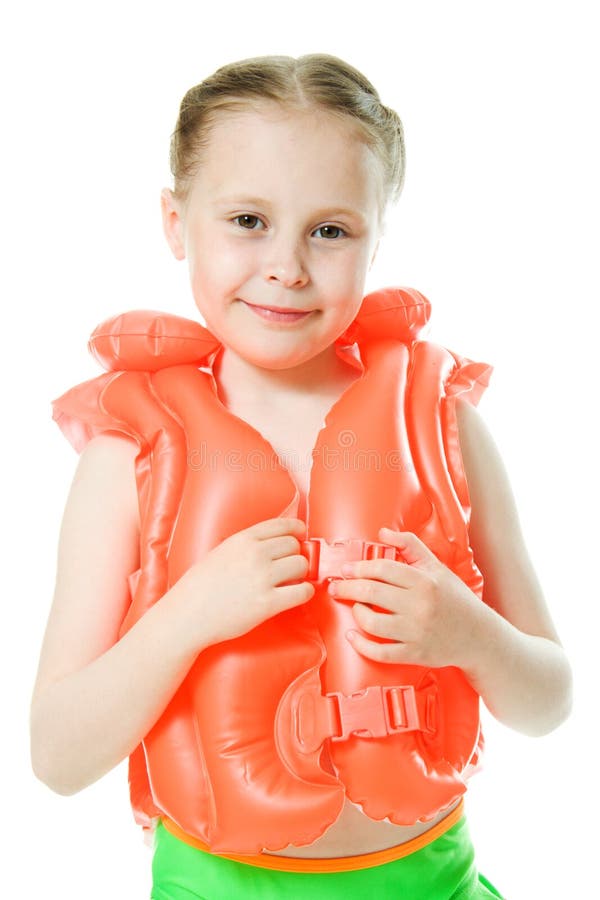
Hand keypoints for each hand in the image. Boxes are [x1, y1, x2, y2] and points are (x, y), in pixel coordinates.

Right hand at [170, 517, 314, 647]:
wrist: (187, 614)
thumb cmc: (200, 587)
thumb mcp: (221, 552)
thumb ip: (246, 545)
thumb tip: (273, 544)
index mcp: (243, 539)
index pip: (282, 525)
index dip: (296, 530)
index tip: (300, 536)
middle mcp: (255, 554)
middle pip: (294, 545)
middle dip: (295, 555)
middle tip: (291, 567)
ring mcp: (262, 578)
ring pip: (301, 565)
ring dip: (301, 573)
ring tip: (292, 582)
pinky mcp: (268, 603)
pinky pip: (303, 591)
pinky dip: (305, 592)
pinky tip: (297, 594)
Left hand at [327, 526, 481, 668]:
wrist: (479, 637)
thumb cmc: (455, 599)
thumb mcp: (437, 568)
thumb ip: (411, 546)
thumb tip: (383, 532)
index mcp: (425, 581)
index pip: (383, 568)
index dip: (359, 567)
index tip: (346, 569)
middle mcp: (420, 605)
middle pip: (372, 592)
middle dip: (347, 587)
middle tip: (336, 587)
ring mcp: (417, 632)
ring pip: (372, 622)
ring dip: (356, 612)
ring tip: (354, 607)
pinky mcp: (415, 654)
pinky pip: (380, 652)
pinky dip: (361, 645)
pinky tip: (352, 636)